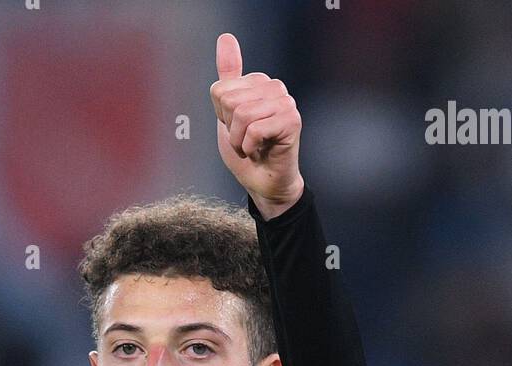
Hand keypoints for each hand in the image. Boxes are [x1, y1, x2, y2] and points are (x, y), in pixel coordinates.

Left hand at [210, 32, 303, 211]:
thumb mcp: (227, 114)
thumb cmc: (248, 151)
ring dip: (239, 141)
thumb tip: (226, 37)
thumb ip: (227, 77)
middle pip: (229, 101)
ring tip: (251, 146)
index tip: (237, 129)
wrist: (264, 182)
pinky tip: (260, 150)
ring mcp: (285, 102)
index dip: (222, 117)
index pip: (220, 91)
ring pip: (241, 115)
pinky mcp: (291, 120)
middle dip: (231, 129)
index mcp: (258, 82)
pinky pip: (254, 130)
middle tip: (246, 140)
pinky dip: (250, 147)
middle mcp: (274, 87)